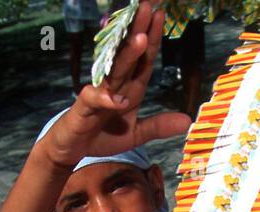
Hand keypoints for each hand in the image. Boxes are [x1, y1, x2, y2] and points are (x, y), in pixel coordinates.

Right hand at [37, 0, 189, 170]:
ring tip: (139, 38)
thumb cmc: (103, 134)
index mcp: (129, 87)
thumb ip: (158, 126)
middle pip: (128, 55)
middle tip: (147, 8)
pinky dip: (105, 99)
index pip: (143, 59)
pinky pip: (94, 100)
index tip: (161, 15)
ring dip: (126, 55)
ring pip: (113, 71)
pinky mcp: (84, 109)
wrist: (73, 148)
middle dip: (139, 32)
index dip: (152, 38)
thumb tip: (187, 121)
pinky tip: (117, 99)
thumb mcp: (136, 133)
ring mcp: (99, 95)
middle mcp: (115, 85)